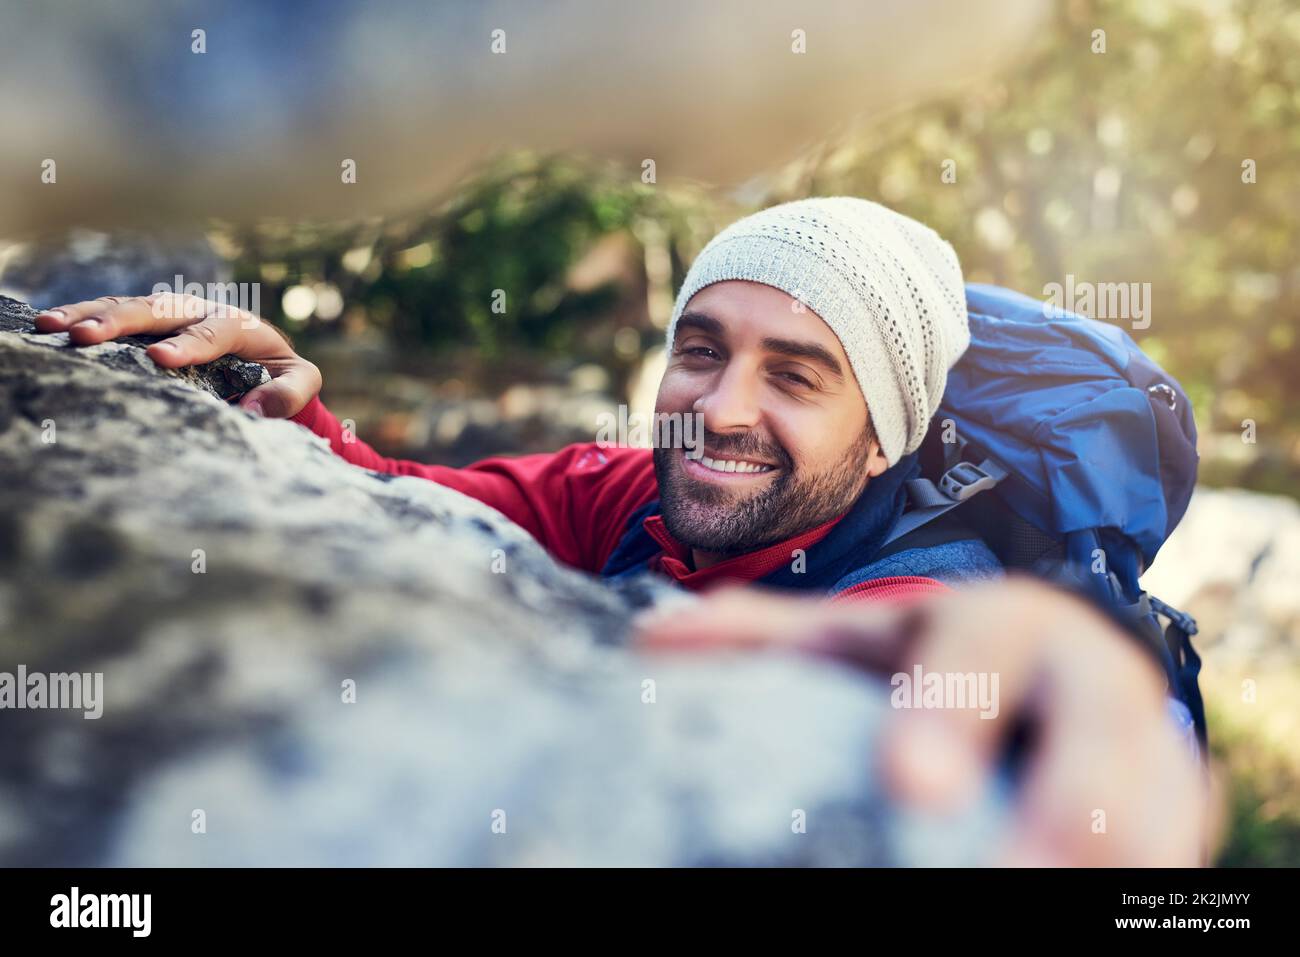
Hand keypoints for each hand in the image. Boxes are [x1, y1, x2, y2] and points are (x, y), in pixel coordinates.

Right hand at [35, 293, 320, 417]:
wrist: (269, 357)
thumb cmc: (283, 373)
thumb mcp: (301, 383)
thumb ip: (287, 395)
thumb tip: (254, 411)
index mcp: (239, 325)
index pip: (212, 333)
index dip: (188, 345)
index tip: (160, 359)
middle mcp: (200, 310)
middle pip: (158, 312)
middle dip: (120, 323)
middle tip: (83, 336)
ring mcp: (172, 313)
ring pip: (129, 308)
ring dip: (88, 315)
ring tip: (50, 327)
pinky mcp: (150, 322)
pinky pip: (114, 314)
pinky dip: (83, 317)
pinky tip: (49, 327)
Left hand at [635, 578, 1217, 866]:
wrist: (1052, 667)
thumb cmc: (931, 662)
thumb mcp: (854, 644)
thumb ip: (764, 641)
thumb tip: (647, 641)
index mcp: (995, 622)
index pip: (978, 652)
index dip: (950, 712)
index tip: (907, 783)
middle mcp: (1083, 671)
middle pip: (1096, 730)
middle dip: (1068, 801)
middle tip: (1013, 874)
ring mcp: (1143, 737)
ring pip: (1159, 795)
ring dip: (1121, 853)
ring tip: (1048, 903)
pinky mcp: (1173, 795)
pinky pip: (1176, 841)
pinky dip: (1146, 874)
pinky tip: (1092, 909)